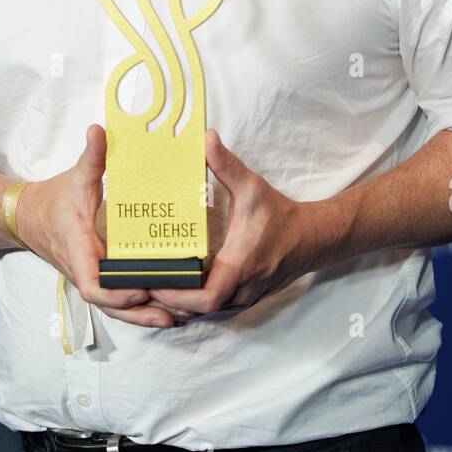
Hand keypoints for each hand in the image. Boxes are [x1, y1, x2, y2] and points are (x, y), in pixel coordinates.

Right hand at [14, 124, 167, 327]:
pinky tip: (162, 310)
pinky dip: (136, 308)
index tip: (140, 289)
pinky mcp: (97, 277)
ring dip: (141, 315)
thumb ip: (91, 157)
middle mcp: (84, 270)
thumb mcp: (74, 177)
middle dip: (139, 311)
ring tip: (172, 318)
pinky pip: (116, 299)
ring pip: (114, 307)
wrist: (28, 217)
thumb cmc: (54, 199)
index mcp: (79, 249)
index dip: (117, 292)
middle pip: (110, 304)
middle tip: (172, 311)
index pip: (93, 284)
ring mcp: (91, 277)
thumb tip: (98, 130)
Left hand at [144, 130, 319, 320]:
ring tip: (150, 283)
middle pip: (196, 310)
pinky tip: (174, 286)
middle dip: (168, 300)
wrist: (311, 238)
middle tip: (140, 282)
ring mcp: (242, 297)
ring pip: (203, 313)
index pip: (205, 298)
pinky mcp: (243, 298)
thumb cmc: (280, 215)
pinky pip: (212, 308)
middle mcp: (240, 289)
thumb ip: (227, 165)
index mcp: (239, 266)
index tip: (153, 281)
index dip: (177, 295)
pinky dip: (192, 302)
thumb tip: (206, 138)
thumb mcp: (252, 187)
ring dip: (178, 303)